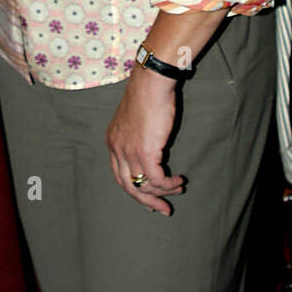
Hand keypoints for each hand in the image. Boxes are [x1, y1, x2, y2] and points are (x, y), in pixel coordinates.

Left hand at [106, 66, 185, 213]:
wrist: (151, 82)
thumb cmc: (147, 96)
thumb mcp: (135, 120)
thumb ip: (137, 138)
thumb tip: (151, 154)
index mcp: (113, 142)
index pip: (120, 176)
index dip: (135, 190)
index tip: (149, 198)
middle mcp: (117, 149)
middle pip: (129, 187)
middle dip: (147, 201)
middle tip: (163, 209)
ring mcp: (129, 152)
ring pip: (144, 186)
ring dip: (163, 192)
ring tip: (178, 188)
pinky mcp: (145, 152)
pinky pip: (157, 179)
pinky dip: (169, 185)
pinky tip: (178, 181)